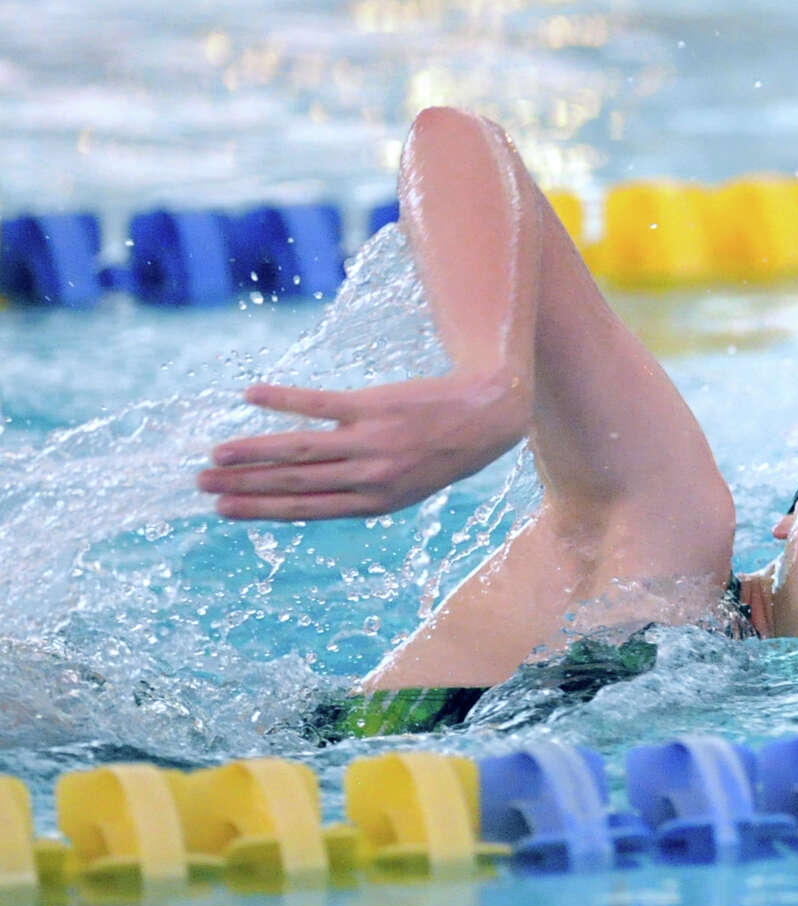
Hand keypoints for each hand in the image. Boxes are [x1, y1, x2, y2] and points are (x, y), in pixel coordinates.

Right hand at [198, 373, 528, 519]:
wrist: (488, 416)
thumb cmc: (444, 453)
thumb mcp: (407, 487)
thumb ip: (363, 492)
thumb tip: (311, 493)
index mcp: (375, 502)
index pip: (304, 509)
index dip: (260, 510)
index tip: (223, 511)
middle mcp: (369, 476)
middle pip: (293, 481)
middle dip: (244, 484)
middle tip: (201, 484)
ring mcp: (370, 441)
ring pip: (299, 448)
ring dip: (252, 451)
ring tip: (216, 453)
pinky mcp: (373, 406)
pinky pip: (318, 403)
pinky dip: (283, 400)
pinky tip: (252, 395)